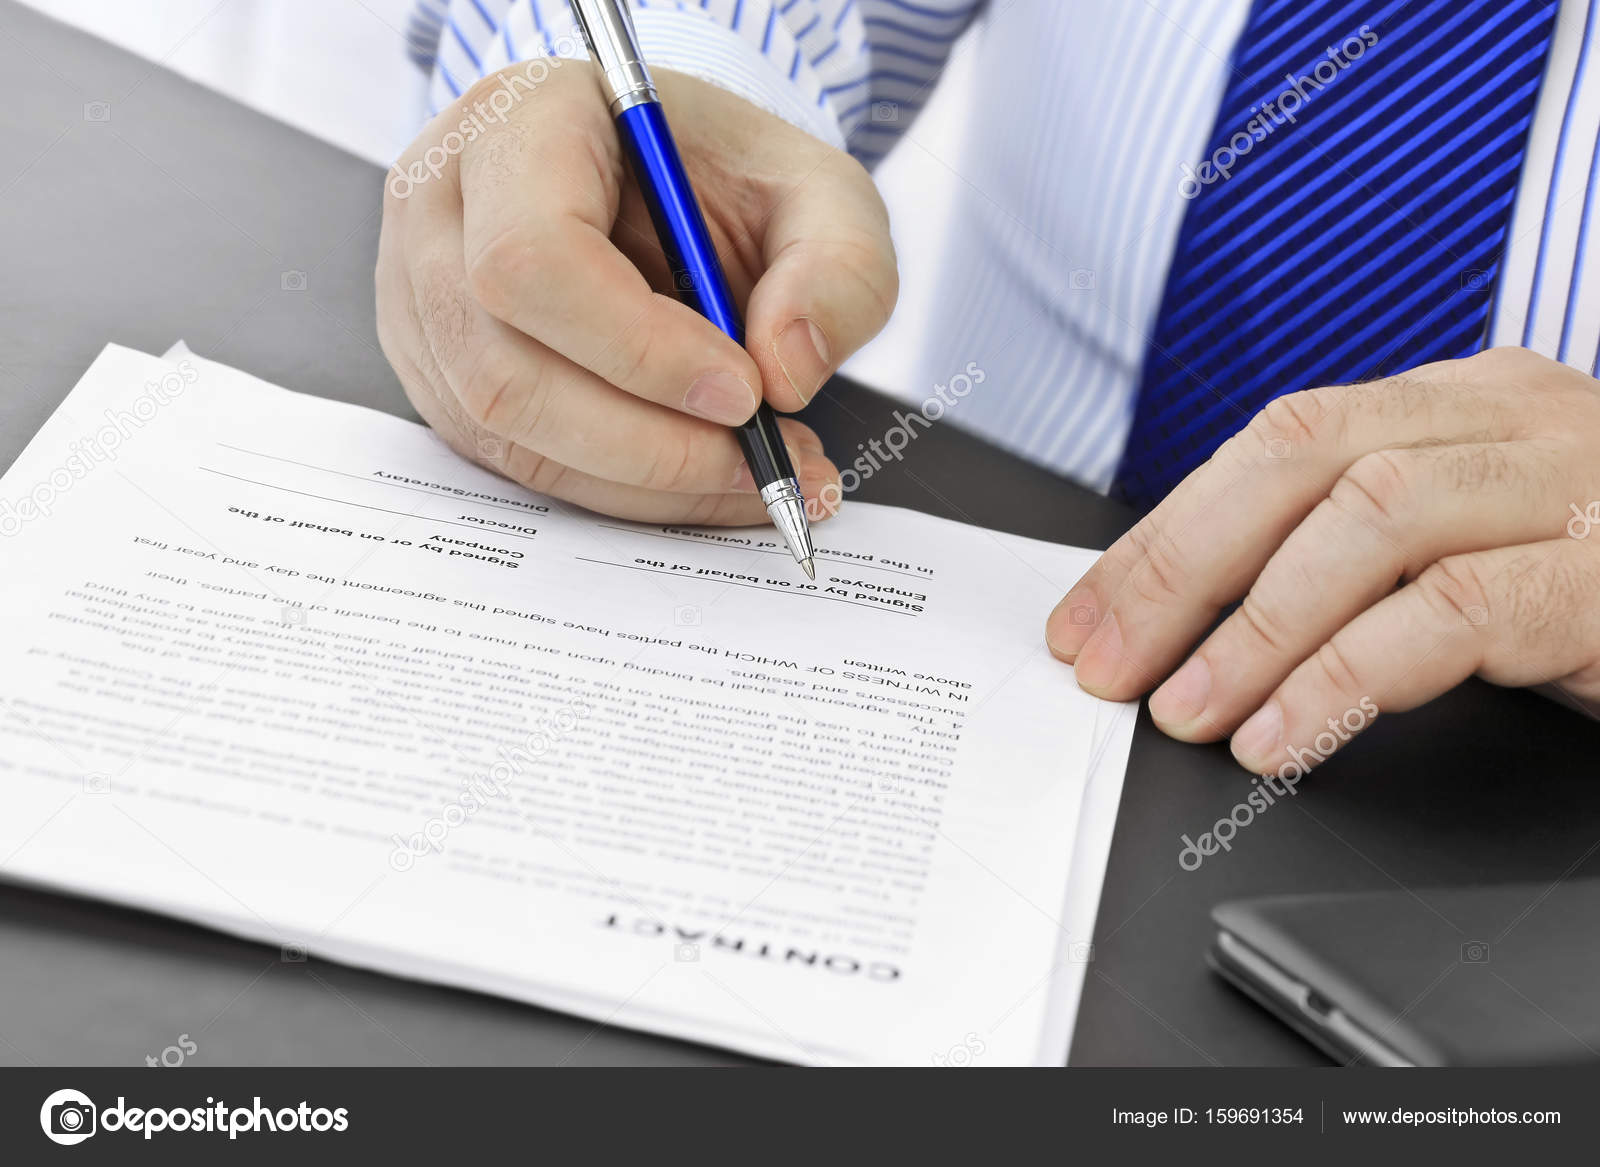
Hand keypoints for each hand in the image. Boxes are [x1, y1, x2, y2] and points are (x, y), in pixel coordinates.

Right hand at [376, 63, 896, 522]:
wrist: (674, 191)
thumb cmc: (730, 178)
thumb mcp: (823, 194)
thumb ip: (839, 268)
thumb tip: (787, 372)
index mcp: (519, 123)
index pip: (534, 256)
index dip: (637, 347)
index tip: (743, 392)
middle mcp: (443, 208)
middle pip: (503, 368)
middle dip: (647, 442)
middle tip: (761, 461)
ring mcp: (420, 296)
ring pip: (504, 430)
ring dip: (641, 481)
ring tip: (755, 475)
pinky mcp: (439, 372)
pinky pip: (513, 460)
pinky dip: (620, 490)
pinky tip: (702, 478)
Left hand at [1046, 348, 1599, 776]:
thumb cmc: (1599, 568)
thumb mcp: (1469, 535)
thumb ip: (1353, 552)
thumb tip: (1190, 618)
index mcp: (1458, 403)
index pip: (1273, 443)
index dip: (1162, 530)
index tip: (1084, 613)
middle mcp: (1509, 421)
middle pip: (1301, 459)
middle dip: (1178, 566)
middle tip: (1104, 663)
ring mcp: (1570, 489)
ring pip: (1370, 521)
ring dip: (1254, 626)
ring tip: (1184, 709)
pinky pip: (1457, 614)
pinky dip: (1349, 676)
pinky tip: (1287, 733)